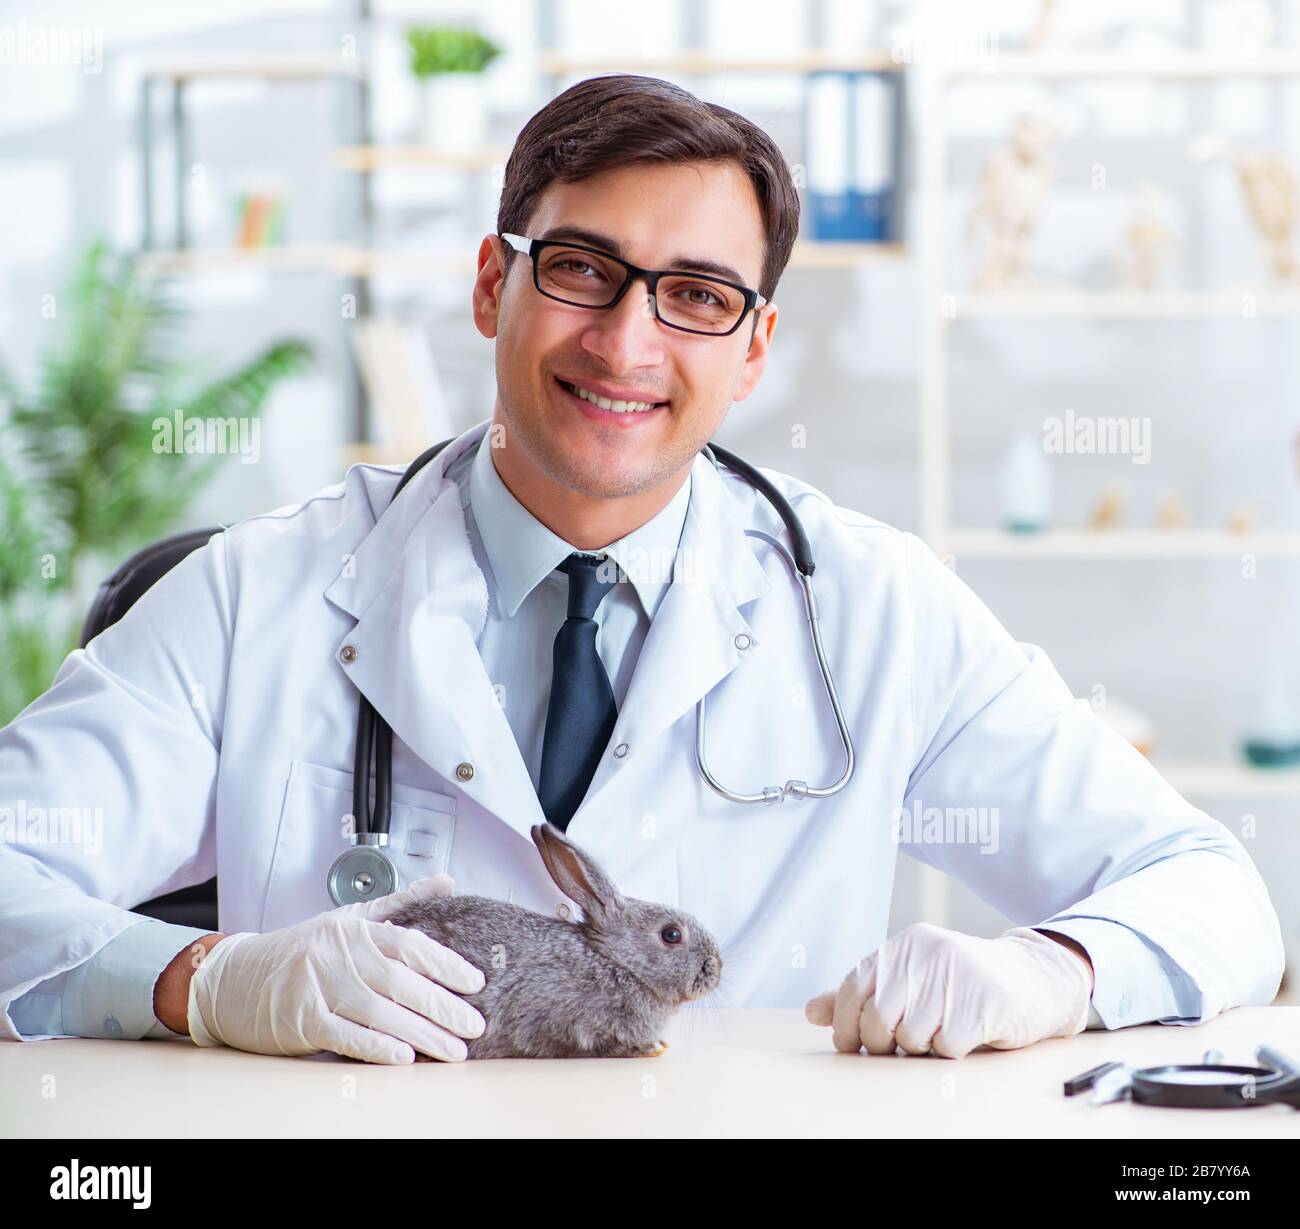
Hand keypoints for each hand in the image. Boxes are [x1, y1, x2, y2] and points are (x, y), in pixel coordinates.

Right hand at [186, 875, 486, 1064]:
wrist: (232, 977)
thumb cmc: (300, 948)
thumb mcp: (348, 919)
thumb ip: (401, 903)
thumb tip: (448, 881)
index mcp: (355, 930)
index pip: (409, 944)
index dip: (445, 964)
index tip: (476, 982)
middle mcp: (339, 955)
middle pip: (400, 983)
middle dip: (442, 1007)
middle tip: (476, 1026)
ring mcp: (318, 987)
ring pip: (379, 1012)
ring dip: (421, 1035)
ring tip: (453, 1051)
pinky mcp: (300, 1020)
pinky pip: (345, 1035)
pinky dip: (376, 1046)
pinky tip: (404, 1057)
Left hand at [804, 923, 1092, 1058]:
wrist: (1035, 978)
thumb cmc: (963, 983)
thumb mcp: (912, 978)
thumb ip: (863, 994)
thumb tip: (812, 1012)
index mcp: (905, 944)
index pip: (853, 987)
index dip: (845, 1024)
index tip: (851, 1044)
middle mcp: (928, 953)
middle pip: (878, 1019)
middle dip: (882, 1044)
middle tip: (900, 1044)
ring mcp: (957, 976)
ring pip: (911, 1038)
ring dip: (921, 1048)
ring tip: (939, 1031)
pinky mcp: (984, 1004)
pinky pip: (946, 1048)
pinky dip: (951, 1051)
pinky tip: (965, 1034)